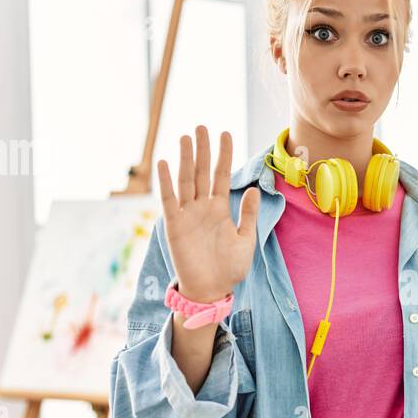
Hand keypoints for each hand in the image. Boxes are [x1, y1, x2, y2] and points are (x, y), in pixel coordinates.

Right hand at [158, 126, 259, 303]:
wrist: (211, 291)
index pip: (221, 175)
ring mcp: (187, 215)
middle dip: (203, 150)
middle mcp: (202, 208)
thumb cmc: (229, 268)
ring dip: (186, 159)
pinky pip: (169, 201)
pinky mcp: (174, 226)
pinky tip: (165, 163)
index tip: (226, 133)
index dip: (224, 155)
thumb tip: (252, 189)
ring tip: (186, 137)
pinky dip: (166, 183)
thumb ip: (248, 215)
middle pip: (202, 172)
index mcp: (220, 209)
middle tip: (202, 127)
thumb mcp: (245, 240)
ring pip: (186, 181)